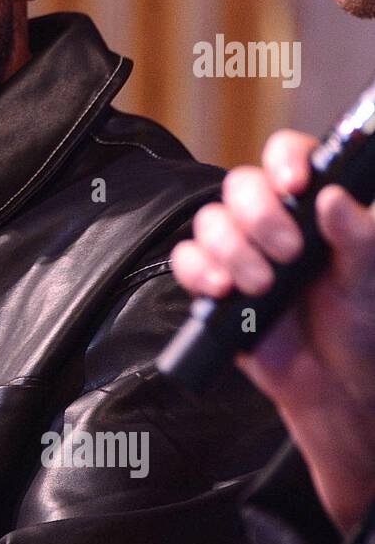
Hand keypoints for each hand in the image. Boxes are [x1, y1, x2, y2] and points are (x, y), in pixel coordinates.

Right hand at [171, 129, 374, 529]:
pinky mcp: (213, 285)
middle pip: (240, 185)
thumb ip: (356, 237)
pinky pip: (186, 260)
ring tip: (262, 285)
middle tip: (288, 253)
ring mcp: (240, 252)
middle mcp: (272, 222)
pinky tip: (224, 291)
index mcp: (312, 208)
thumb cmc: (361, 327)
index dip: (285, 160)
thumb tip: (332, 199)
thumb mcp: (367, 278)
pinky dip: (200, 272)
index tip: (296, 184)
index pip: (288, 157)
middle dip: (259, 217)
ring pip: (210, 221)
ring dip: (232, 250)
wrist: (335, 386)